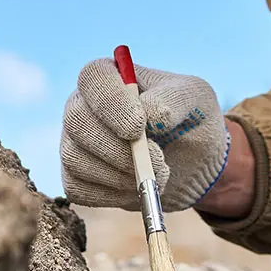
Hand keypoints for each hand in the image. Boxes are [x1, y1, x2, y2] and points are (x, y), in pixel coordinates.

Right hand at [60, 58, 229, 211]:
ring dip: (119, 174)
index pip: (93, 76)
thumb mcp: (195, 98)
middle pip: (77, 119)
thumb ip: (172, 99)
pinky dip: (112, 194)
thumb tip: (148, 112)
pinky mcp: (75, 176)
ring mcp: (75, 141)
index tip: (138, 126)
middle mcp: (84, 104)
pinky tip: (138, 188)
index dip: (110, 101)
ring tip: (156, 176)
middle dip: (116, 147)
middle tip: (155, 160)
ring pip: (76, 157)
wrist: (193, 164)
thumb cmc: (191, 120)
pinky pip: (78, 189)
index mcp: (111, 75)